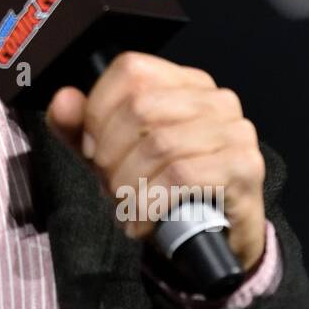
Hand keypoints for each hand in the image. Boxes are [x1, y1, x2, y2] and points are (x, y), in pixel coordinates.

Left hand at [44, 51, 265, 271]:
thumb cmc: (162, 188)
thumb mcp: (112, 155)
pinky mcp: (245, 165)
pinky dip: (151, 204)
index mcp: (183, 82)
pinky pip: (182, 177)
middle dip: (113, 156)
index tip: (93, 150)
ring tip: (128, 207)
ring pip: (159, 145)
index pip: (131, 70)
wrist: (213, 238)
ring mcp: (235, 130)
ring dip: (130, 186)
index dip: (99, 111)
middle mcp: (215, 98)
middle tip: (112, 187)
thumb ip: (80, 128)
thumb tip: (64, 100)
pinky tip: (144, 221)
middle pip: (141, 108)